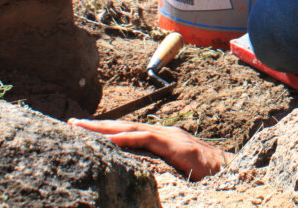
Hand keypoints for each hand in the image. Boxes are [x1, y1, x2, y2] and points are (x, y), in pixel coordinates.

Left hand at [68, 119, 231, 179]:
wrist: (226, 170)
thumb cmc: (202, 173)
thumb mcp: (173, 169)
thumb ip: (156, 165)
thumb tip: (138, 170)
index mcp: (160, 139)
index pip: (127, 132)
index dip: (104, 130)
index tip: (82, 130)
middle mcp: (162, 133)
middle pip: (123, 126)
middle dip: (96, 125)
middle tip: (71, 123)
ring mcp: (168, 137)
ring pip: (130, 129)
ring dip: (104, 128)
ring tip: (82, 128)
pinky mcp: (174, 145)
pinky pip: (146, 139)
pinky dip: (127, 138)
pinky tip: (111, 139)